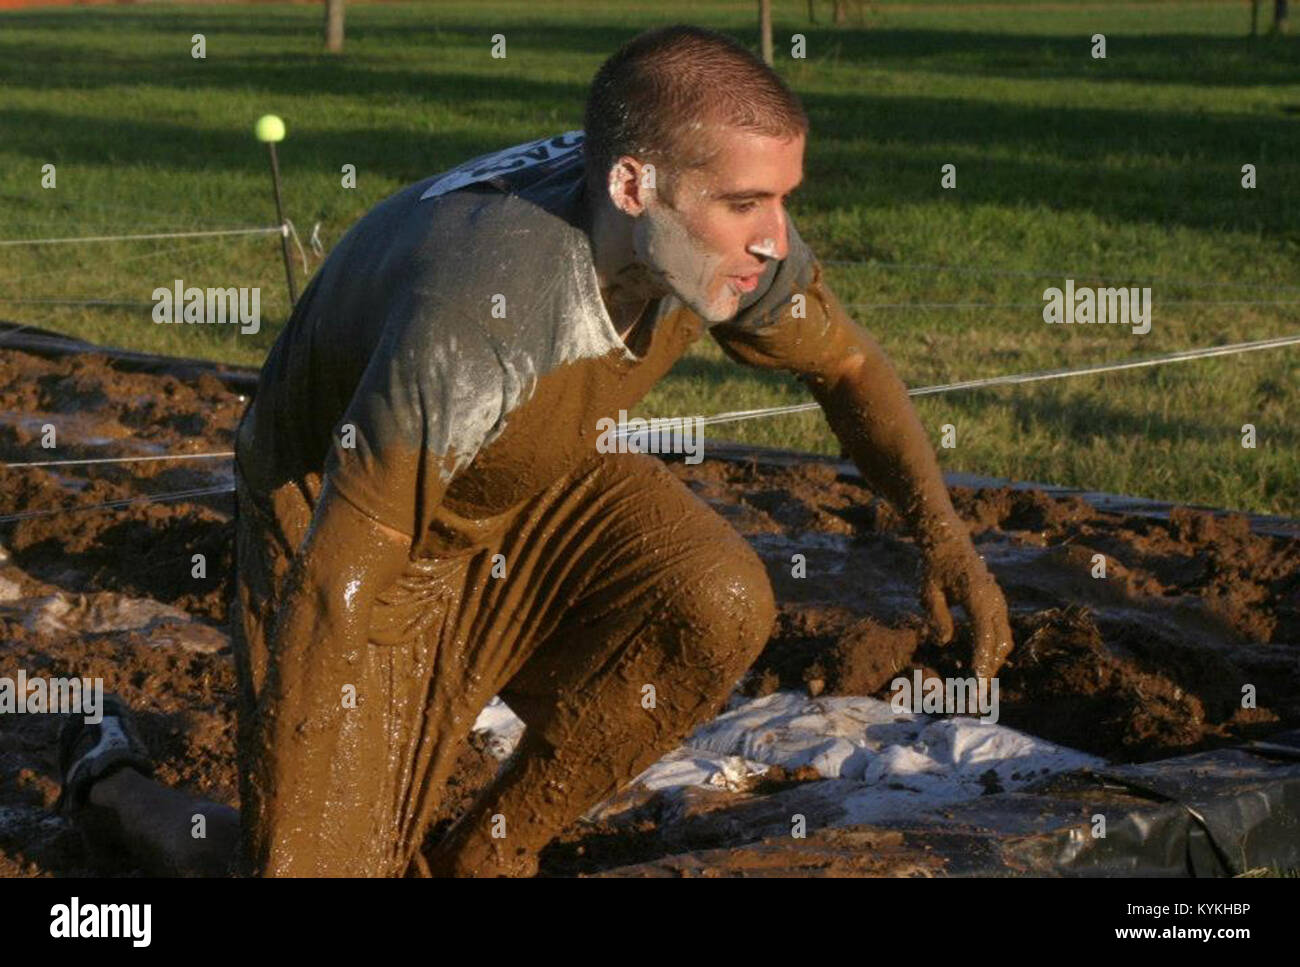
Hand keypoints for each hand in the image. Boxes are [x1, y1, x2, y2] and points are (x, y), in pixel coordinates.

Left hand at [919, 532, 1013, 679]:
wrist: (949, 542)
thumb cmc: (934, 566)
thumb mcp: (927, 590)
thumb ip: (936, 616)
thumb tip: (944, 642)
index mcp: (977, 596)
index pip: (984, 635)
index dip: (982, 661)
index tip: (976, 683)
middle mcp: (994, 600)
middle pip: (1000, 642)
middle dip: (990, 669)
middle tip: (975, 694)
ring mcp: (998, 601)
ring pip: (1004, 639)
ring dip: (993, 662)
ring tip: (978, 684)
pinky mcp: (997, 604)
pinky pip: (1000, 632)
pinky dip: (993, 650)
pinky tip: (980, 665)